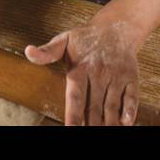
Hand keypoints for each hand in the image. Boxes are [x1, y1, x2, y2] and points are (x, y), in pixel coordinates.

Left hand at [24, 15, 145, 125]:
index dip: (73, 114)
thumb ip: (47, 52)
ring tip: (106, 131)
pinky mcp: (131, 77)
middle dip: (91, 124)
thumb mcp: (63, 41)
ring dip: (109, 121)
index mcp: (79, 68)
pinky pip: (131, 96)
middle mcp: (98, 74)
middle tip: (87, 132)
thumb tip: (28, 51)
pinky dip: (130, 110)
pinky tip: (126, 122)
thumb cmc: (85, 40)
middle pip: (94, 106)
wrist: (116, 28)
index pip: (75, 96)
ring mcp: (116, 76)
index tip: (71, 128)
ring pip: (112, 105)